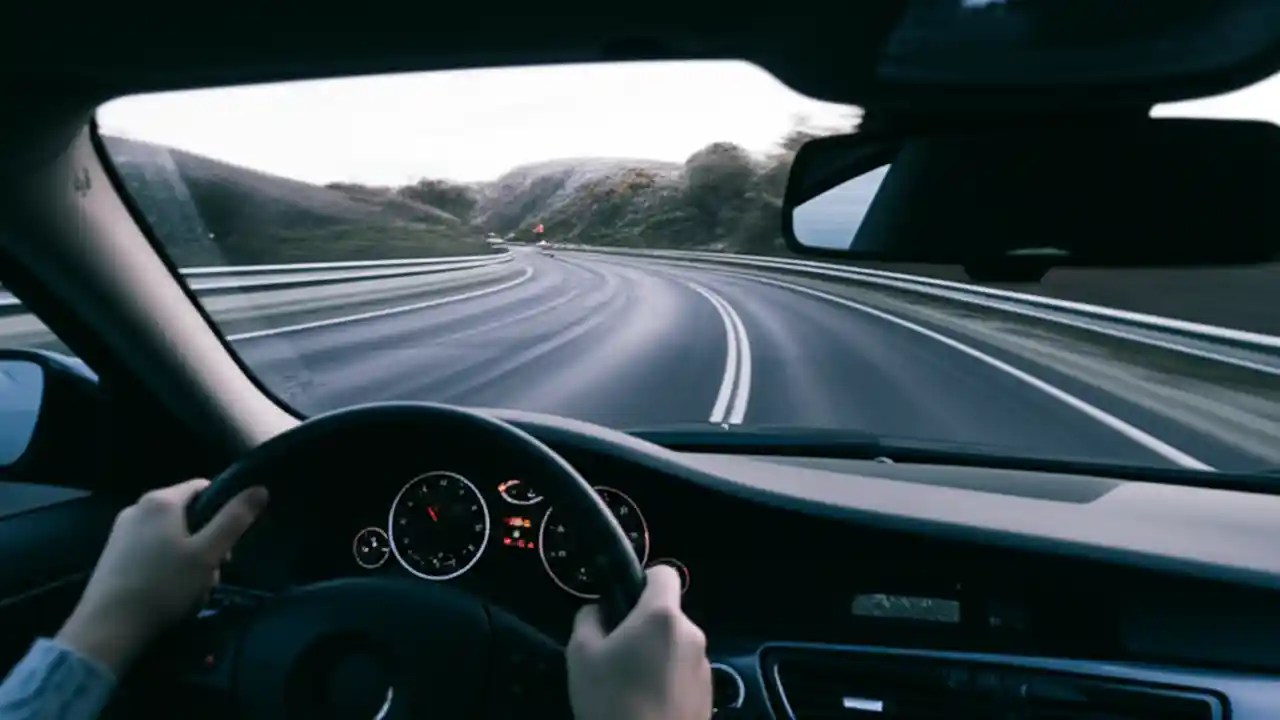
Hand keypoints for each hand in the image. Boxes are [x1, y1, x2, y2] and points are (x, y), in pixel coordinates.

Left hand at [56, 478, 267, 674]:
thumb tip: (260, 488)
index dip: (224, 509)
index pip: (203, 487)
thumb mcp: (208, 553)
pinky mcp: (112, 555)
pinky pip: (151, 550)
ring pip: (171, 536)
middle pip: (187, 515)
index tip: (230, 541)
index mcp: (161, 500)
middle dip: (206, 541)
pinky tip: (169, 593)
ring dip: (189, 558)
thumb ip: (235, 519)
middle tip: (214, 572)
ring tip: (192, 589)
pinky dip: (166, 566)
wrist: (108, 628)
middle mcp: (137, 507)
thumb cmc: (164, 585)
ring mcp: (121, 532)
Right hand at [567, 566, 710, 719]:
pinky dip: (667, 680)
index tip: (621, 605)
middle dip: (642, 627)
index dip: (641, 581)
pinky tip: (646, 705)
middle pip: (667, 614)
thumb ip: (588, 619)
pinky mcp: (708, 694)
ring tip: (628, 687)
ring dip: (655, 656)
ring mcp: (704, 666)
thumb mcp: (580, 655)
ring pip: (675, 646)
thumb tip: (599, 611)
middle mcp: (691, 633)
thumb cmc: (611, 702)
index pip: (663, 573)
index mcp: (662, 616)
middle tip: (613, 654)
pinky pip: (683, 673)